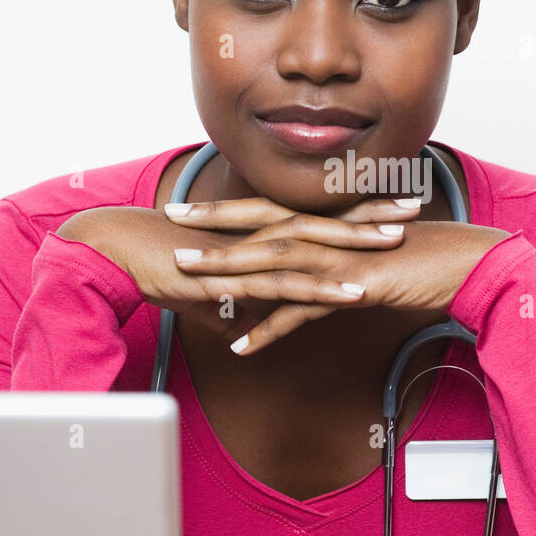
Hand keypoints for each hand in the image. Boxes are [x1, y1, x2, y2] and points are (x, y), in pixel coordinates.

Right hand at [54, 196, 431, 344]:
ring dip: (360, 246)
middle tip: (416, 206)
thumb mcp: (205, 292)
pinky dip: (326, 289)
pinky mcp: (239, 276)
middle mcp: (262, 232)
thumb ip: (231, 310)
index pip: (317, 214)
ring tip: (400, 246)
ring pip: (317, 246)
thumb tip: (245, 331)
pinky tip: (357, 294)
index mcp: (259, 228)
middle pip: (327, 219)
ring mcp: (253, 252)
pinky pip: (291, 284)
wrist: (120, 253)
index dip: (355, 210)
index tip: (391, 204)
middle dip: (373, 214)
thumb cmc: (158, 265)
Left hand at [167, 199, 511, 353]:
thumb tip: (309, 280)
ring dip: (227, 270)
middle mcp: (327, 234)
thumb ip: (334, 266)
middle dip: (212, 225)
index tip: (188, 208)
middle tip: (171, 220)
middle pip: (259, 227)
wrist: (464, 263)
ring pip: (272, 263)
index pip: (267, 211)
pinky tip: (241, 347)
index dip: (226, 209)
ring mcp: (337, 258)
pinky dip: (269, 329)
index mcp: (328, 224)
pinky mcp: (351, 287)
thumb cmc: (420, 260)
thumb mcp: (368, 259)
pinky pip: (302, 310)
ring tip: (188, 278)